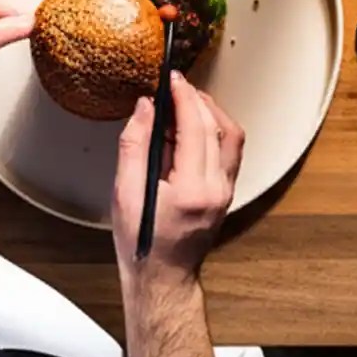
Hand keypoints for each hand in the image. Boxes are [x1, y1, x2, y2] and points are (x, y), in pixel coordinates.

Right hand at [112, 73, 243, 289]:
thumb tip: (144, 109)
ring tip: (184, 104)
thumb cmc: (142, 243)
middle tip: (176, 87)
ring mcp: (226, 192)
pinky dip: (213, 131)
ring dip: (210, 114)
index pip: (196, 128)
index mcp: (192, 190)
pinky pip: (228, 151)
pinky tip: (191, 128)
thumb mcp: (125, 192)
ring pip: (231, 138)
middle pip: (218, 128)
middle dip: (197, 100)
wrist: (162, 276)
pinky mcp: (226, 193)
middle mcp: (216, 189)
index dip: (185, 98)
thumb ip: (134, 146)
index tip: (173, 80)